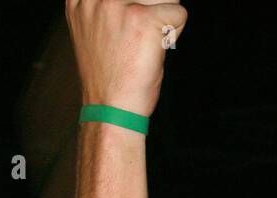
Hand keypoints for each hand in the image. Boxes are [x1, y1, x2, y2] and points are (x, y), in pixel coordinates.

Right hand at [66, 0, 187, 115]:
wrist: (111, 107)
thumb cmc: (112, 76)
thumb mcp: (98, 31)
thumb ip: (109, 9)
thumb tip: (145, 2)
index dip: (140, 6)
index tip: (132, 26)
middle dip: (154, 10)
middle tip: (142, 38)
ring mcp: (116, 5)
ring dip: (165, 20)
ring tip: (148, 43)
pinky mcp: (142, 18)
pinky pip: (179, 12)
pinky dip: (175, 33)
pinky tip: (156, 50)